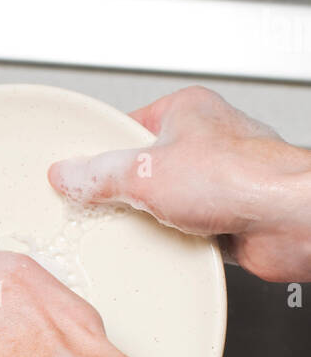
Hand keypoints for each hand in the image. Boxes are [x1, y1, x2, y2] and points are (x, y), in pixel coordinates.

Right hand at [48, 86, 310, 282]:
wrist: (290, 220)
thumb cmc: (242, 177)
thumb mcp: (145, 173)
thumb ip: (100, 174)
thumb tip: (69, 174)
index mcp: (186, 111)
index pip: (126, 127)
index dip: (100, 151)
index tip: (77, 172)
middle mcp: (205, 142)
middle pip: (143, 168)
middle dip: (125, 191)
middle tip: (104, 204)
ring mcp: (216, 182)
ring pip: (163, 202)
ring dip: (151, 220)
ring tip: (140, 226)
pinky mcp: (225, 218)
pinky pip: (183, 231)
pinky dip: (172, 241)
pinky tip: (166, 245)